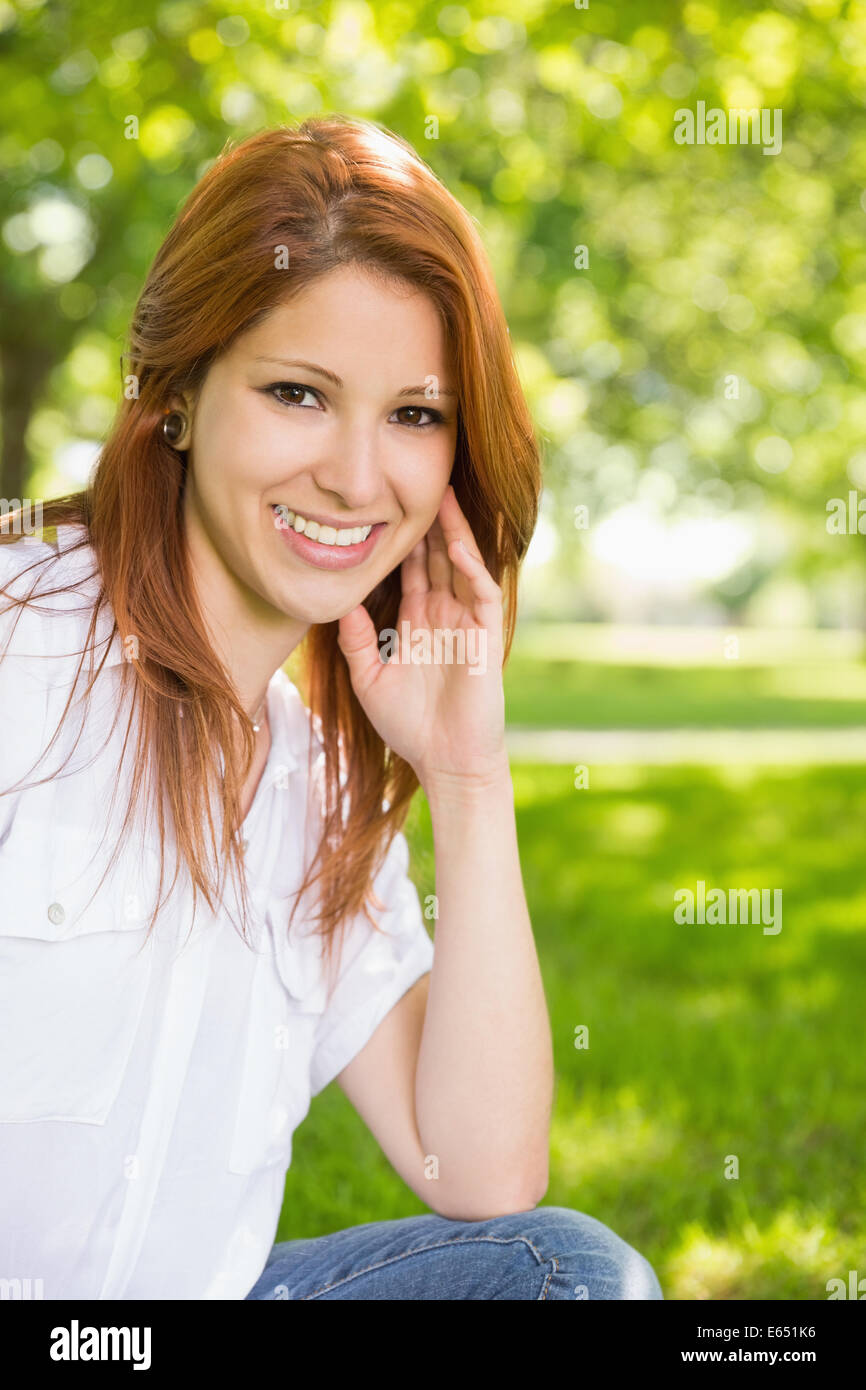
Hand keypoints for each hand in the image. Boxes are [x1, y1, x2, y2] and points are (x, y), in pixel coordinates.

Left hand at [336, 484, 508, 792]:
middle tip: (417, 480)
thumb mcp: (369, 679)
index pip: (412, 570)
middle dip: (428, 521)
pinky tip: (454, 543)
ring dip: (452, 530)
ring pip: (460, 564)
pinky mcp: (484, 634)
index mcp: (418, 622)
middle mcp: (444, 615)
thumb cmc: (409, 727)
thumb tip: (338, 603)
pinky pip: (479, 590)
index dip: (402, 539)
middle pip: (436, 557)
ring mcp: (466, 622)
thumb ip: (355, 641)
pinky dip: (469, 565)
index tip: (385, 505)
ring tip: (442, 493)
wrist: (445, 760)